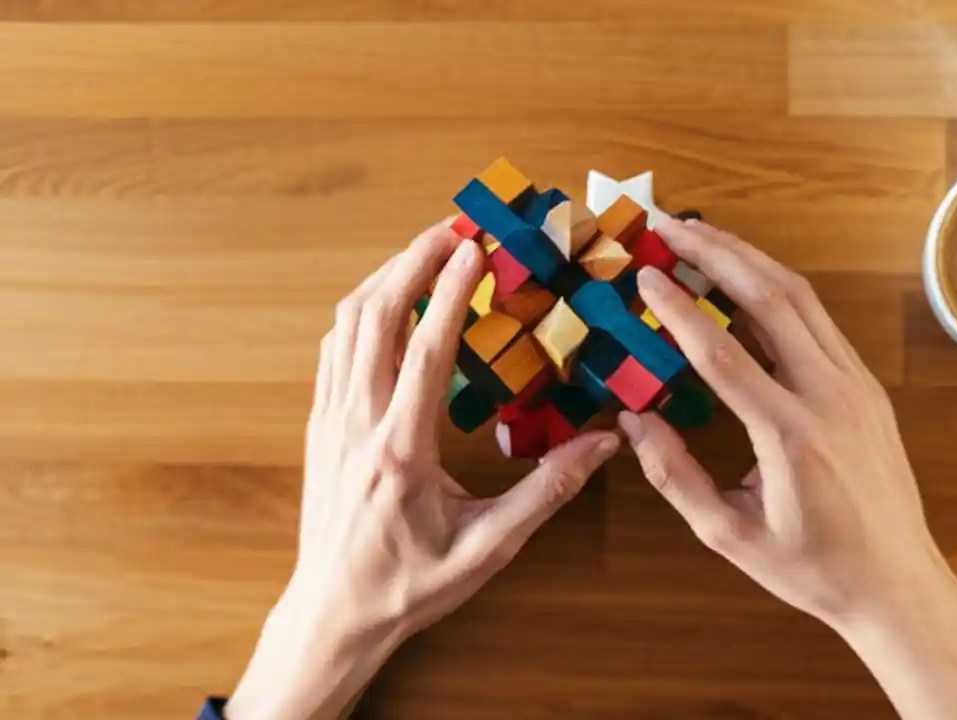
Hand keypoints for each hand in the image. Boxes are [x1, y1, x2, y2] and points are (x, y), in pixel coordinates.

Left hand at [227, 221, 618, 719]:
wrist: (333, 615)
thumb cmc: (410, 586)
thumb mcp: (489, 549)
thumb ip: (547, 494)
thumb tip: (603, 446)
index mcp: (400, 452)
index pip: (425, 352)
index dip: (449, 292)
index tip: (475, 247)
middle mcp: (356, 425)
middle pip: (374, 317)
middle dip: (412, 261)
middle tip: (454, 226)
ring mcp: (329, 422)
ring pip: (345, 325)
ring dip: (384, 277)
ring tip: (426, 249)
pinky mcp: (319, 426)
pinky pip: (333, 348)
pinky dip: (361, 309)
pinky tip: (386, 300)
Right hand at [622, 217, 956, 718]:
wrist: (897, 583)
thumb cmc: (812, 568)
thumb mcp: (729, 535)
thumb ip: (675, 477)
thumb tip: (633, 419)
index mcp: (791, 435)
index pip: (723, 353)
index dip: (678, 309)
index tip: (643, 274)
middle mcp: (831, 395)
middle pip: (771, 298)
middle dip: (716, 252)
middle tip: (668, 226)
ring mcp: (856, 384)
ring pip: (801, 297)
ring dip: (748, 258)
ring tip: (700, 235)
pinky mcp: (866, 385)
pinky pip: (818, 320)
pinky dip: (776, 288)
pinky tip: (744, 279)